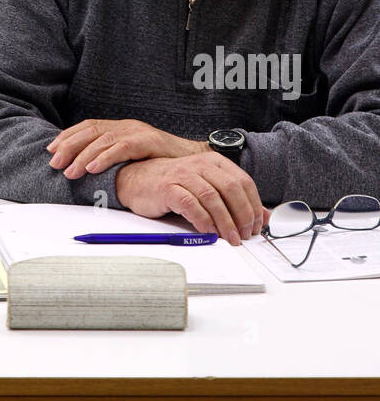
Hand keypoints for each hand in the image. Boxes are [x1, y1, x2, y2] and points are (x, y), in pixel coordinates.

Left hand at [47, 118, 207, 178]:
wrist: (195, 159)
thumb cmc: (162, 161)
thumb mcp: (134, 157)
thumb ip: (114, 158)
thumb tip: (86, 169)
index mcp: (121, 127)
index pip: (88, 127)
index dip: (68, 136)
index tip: (51, 150)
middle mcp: (126, 125)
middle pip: (90, 131)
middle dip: (69, 146)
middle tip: (54, 162)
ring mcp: (137, 131)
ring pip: (102, 140)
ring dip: (82, 155)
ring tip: (69, 171)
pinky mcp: (148, 141)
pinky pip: (122, 148)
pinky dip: (104, 157)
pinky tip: (92, 167)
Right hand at [115, 154, 269, 244]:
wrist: (137, 180)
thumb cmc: (174, 184)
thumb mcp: (207, 186)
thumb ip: (233, 199)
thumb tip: (263, 216)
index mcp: (213, 162)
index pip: (243, 181)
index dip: (253, 205)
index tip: (256, 225)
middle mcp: (199, 164)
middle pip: (231, 188)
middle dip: (242, 215)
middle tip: (244, 235)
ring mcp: (183, 174)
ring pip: (212, 197)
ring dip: (225, 221)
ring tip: (229, 238)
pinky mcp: (168, 188)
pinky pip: (190, 204)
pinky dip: (202, 220)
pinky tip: (208, 232)